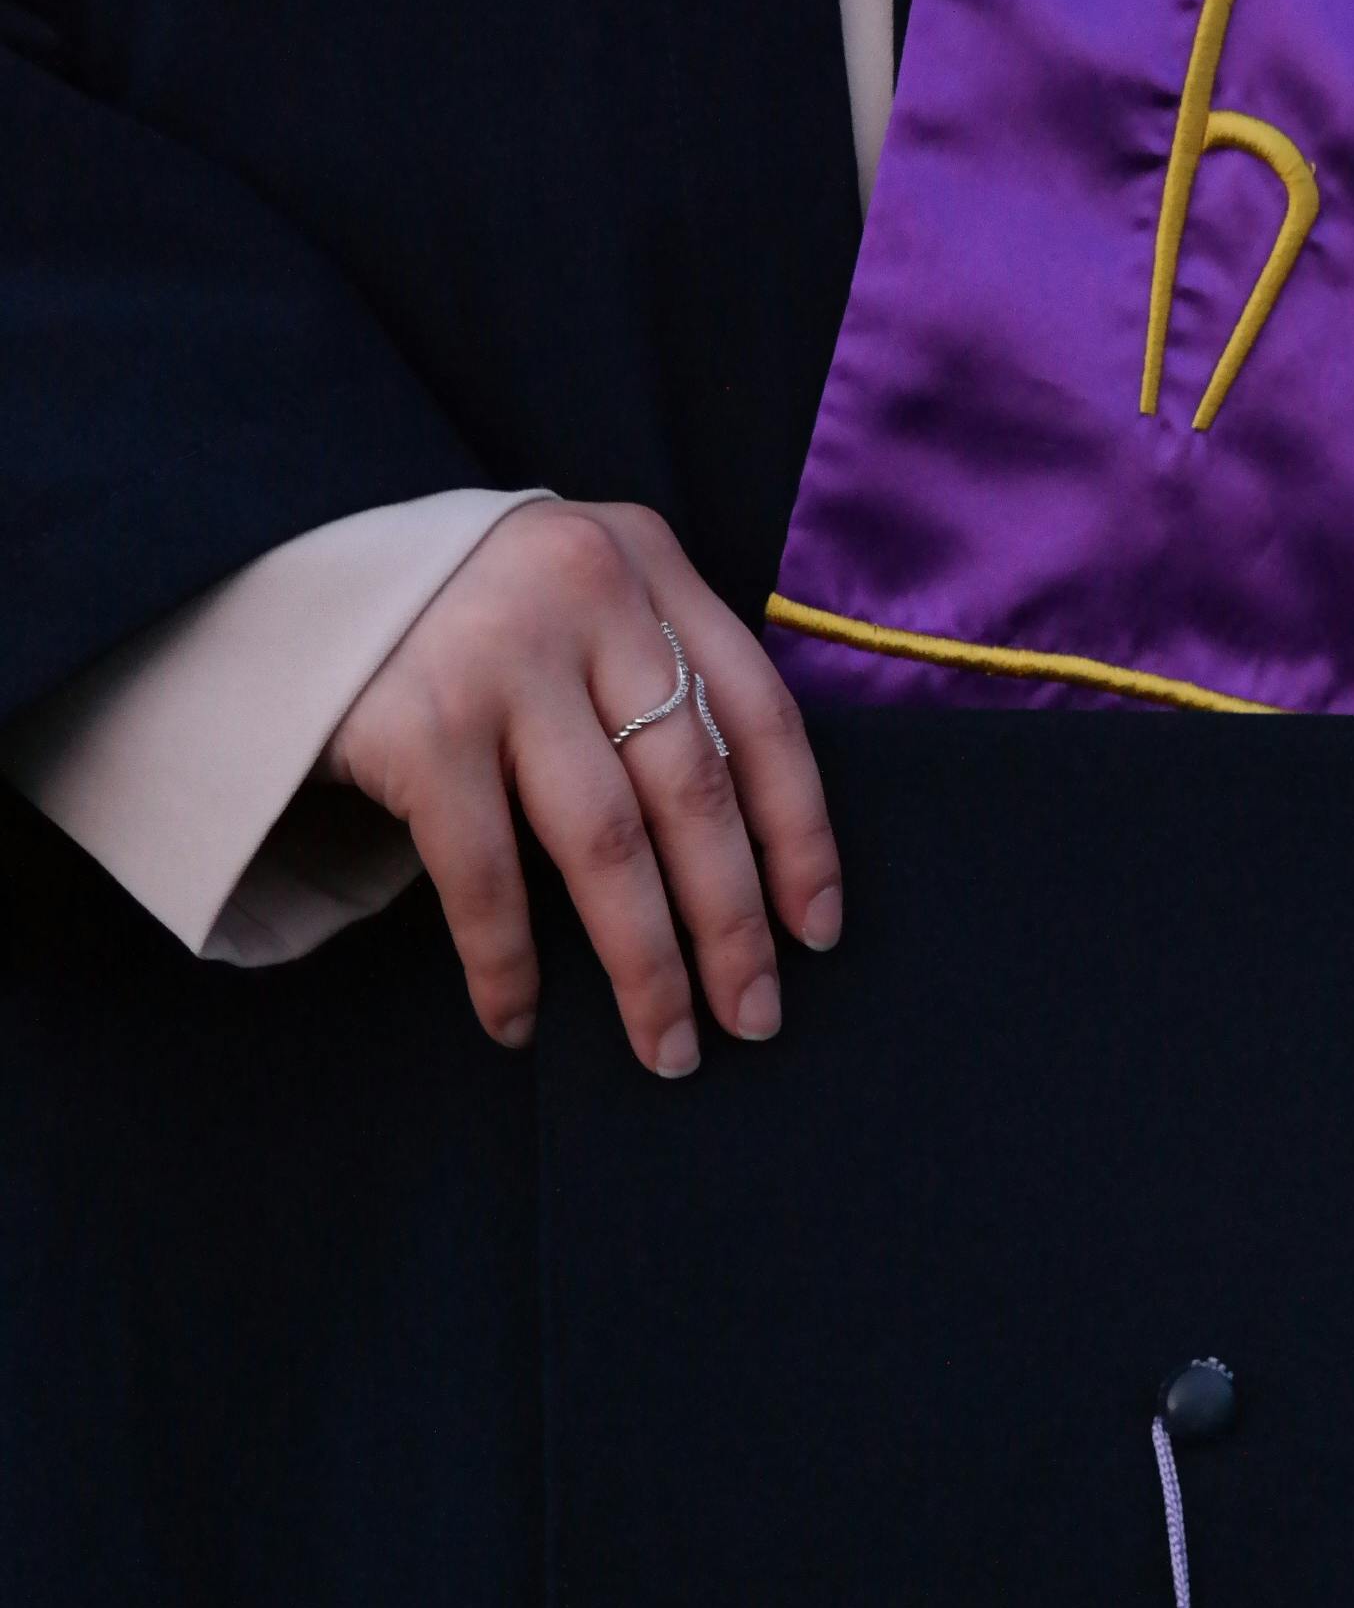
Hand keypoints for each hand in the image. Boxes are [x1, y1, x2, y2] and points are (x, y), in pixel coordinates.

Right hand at [319, 500, 841, 1074]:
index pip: (761, 715)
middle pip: (694, 790)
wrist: (284, 570)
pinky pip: (485, 874)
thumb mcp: (580, 600)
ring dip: (646, 964)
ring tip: (667, 1046)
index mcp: (648, 561)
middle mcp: (586, 593)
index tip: (815, 932)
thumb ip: (659, 672)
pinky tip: (518, 1019)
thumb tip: (749, 859)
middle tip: (755, 1019)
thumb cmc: (465, 612)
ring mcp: (498, 656)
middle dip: (733, 924)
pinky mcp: (415, 722)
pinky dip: (507, 962)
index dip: (800, 835)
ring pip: (607, 844)